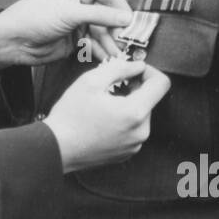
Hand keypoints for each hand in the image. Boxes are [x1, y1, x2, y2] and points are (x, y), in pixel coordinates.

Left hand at [0, 0, 132, 68]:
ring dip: (113, 43)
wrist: (14, 40)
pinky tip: (110, 58)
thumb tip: (127, 18)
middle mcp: (82, 1)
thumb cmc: (34, 16)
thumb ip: (101, 15)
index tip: (132, 24)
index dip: (122, 9)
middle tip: (129, 43)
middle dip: (119, 30)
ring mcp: (80, 20)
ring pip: (105, 32)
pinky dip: (103, 51)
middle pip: (110, 15)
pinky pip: (96, 44)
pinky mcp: (77, 39)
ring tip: (121, 54)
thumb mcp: (70, 12)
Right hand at [42, 59, 169, 172]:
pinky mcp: (127, 152)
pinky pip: (133, 130)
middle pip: (150, 99)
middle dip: (134, 89)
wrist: (57, 148)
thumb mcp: (91, 80)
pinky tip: (103, 120)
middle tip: (110, 87)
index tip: (134, 71)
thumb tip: (137, 65)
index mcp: (135, 112)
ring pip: (141, 114)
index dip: (149, 71)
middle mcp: (141, 131)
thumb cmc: (70, 116)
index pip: (162, 84)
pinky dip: (123, 121)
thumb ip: (119, 67)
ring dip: (128, 105)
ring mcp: (135, 145)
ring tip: (104, 106)